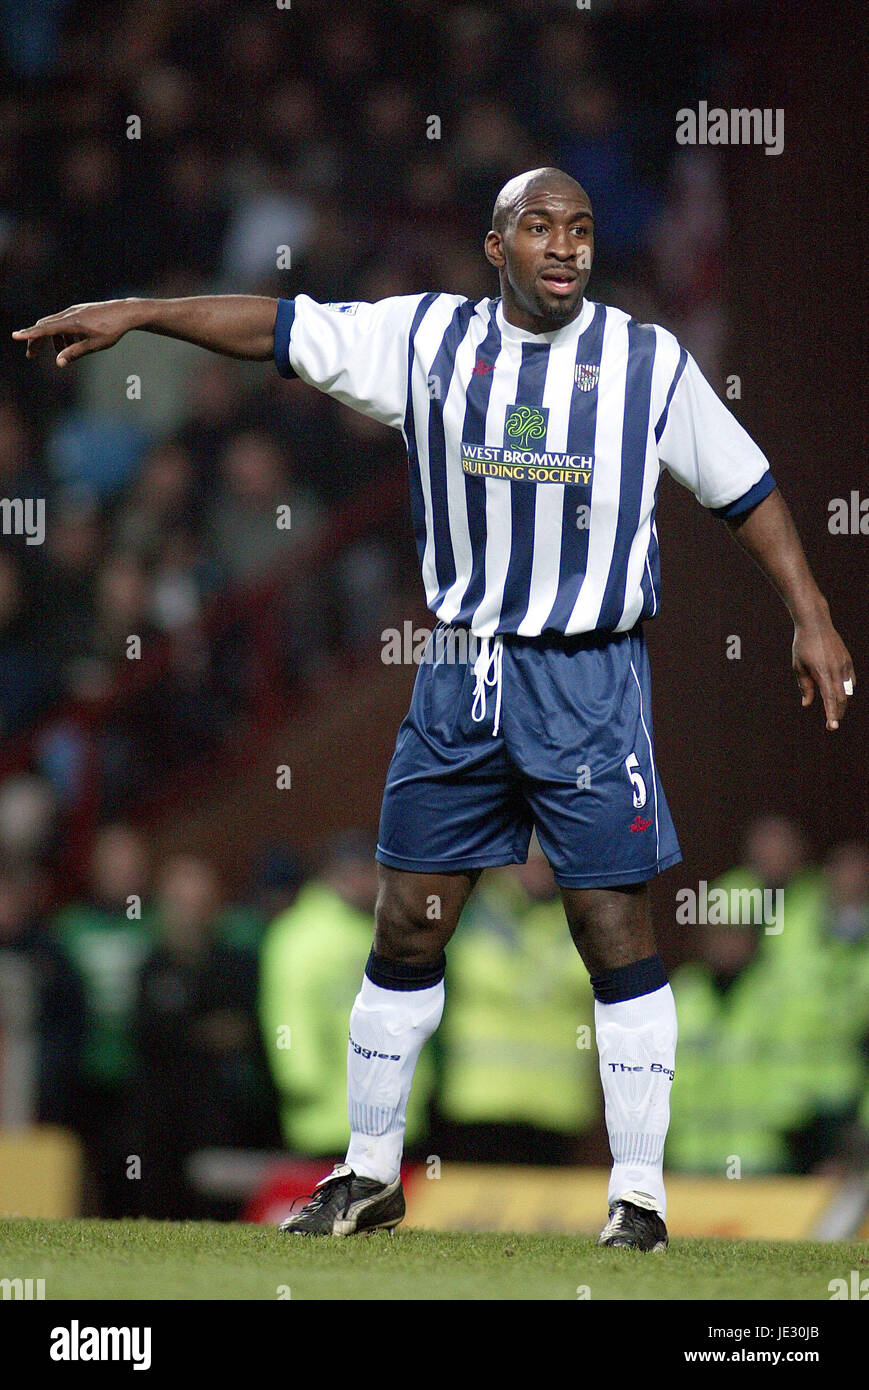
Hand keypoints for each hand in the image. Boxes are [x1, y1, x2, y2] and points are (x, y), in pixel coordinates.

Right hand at [11, 299, 137, 366]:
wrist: (126, 312)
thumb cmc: (112, 330)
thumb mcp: (95, 345)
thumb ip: (75, 353)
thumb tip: (58, 363)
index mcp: (72, 323)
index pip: (45, 329)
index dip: (29, 334)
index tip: (15, 336)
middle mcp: (69, 314)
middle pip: (44, 326)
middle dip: (36, 340)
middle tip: (31, 356)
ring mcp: (73, 310)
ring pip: (54, 324)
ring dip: (52, 339)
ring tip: (62, 352)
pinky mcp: (78, 310)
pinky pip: (63, 321)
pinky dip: (62, 333)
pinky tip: (72, 342)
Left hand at [793, 614, 855, 730]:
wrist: (815, 624)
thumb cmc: (803, 646)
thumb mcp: (798, 667)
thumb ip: (805, 687)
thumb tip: (807, 704)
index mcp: (822, 673)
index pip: (830, 699)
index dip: (832, 714)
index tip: (832, 726)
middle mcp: (836, 670)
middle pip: (842, 698)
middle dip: (838, 713)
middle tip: (831, 725)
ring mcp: (845, 665)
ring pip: (847, 691)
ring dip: (842, 703)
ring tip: (834, 710)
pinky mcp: (848, 661)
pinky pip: (850, 681)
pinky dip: (846, 691)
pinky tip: (839, 695)